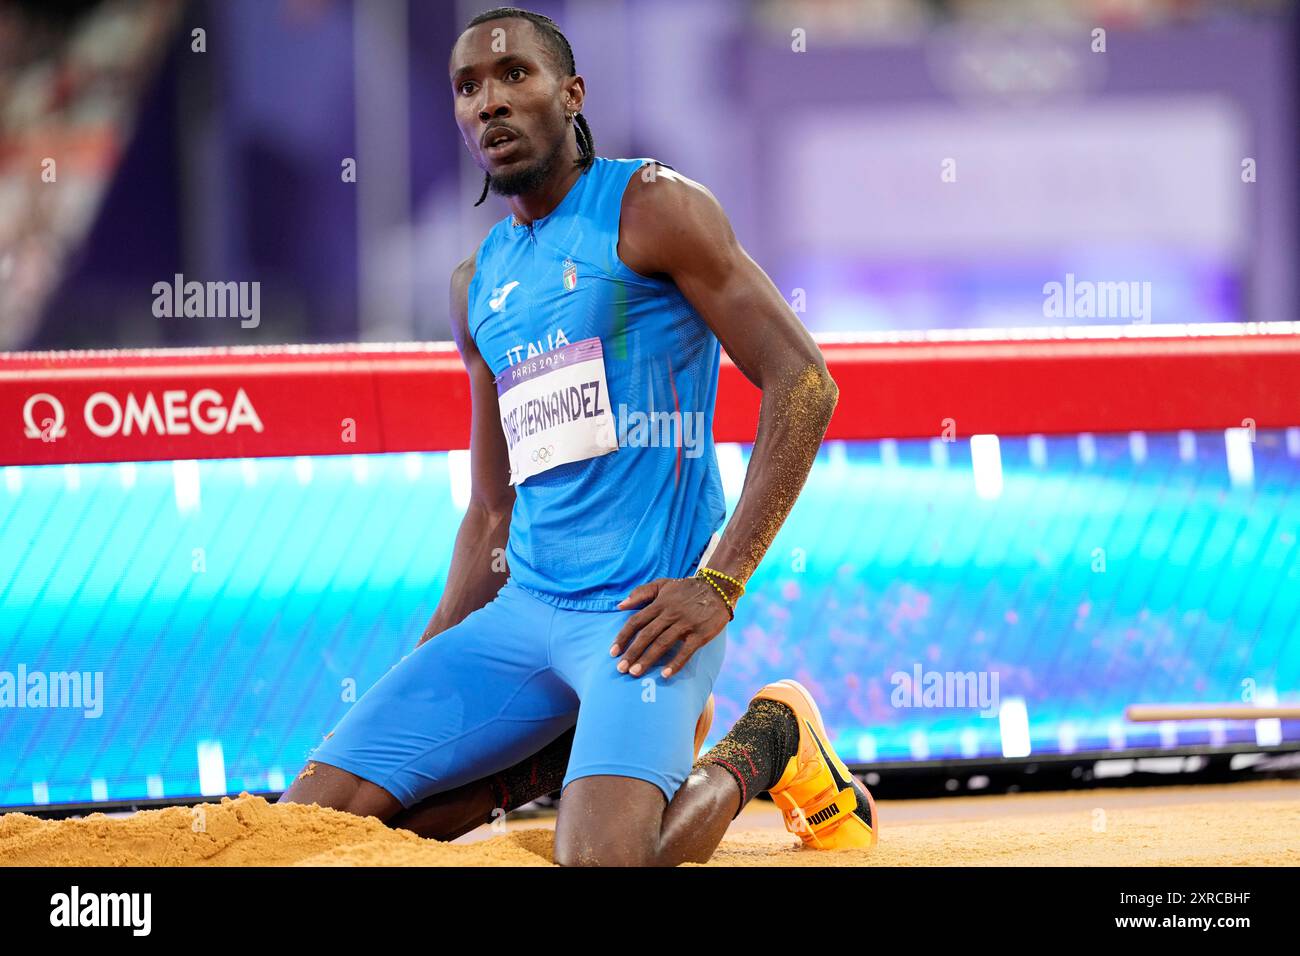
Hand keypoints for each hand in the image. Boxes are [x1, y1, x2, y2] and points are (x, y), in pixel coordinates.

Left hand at [611, 576, 730, 679]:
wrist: (719, 587)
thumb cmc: (687, 588)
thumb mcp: (663, 584)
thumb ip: (641, 592)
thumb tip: (619, 605)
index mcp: (659, 603)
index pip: (636, 622)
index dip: (623, 637)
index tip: (612, 652)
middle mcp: (670, 614)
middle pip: (646, 635)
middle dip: (632, 652)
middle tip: (620, 669)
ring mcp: (686, 624)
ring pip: (662, 643)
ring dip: (647, 659)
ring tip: (635, 673)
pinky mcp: (701, 633)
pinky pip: (686, 650)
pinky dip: (676, 663)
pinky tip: (665, 675)